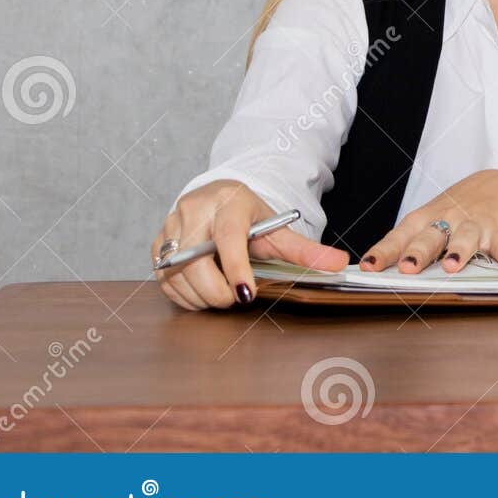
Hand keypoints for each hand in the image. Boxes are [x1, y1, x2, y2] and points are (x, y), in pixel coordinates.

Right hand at [152, 179, 348, 310]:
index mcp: (229, 202)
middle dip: (217, 290)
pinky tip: (203, 292)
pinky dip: (184, 295)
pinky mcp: (157, 245)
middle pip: (196, 261)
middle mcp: (194, 210)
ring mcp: (171, 227)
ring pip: (177, 275)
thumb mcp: (278, 230)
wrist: (217, 199)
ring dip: (201, 296)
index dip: (237, 267)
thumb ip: (306, 250)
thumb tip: (340, 264)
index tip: (246, 294)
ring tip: (222, 293)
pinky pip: (163, 281)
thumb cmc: (249, 217)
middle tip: (237, 299)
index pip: (229, 236)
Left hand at [359, 169, 497, 273]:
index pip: (399, 237)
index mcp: (424, 220)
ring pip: (465, 237)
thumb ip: (409, 244)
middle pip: (430, 237)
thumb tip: (375, 271)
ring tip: (452, 264)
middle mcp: (447, 220)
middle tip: (409, 268)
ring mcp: (474, 223)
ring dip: (458, 250)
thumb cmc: (457, 210)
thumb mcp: (431, 220)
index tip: (369, 266)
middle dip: (419, 252)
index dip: (384, 252)